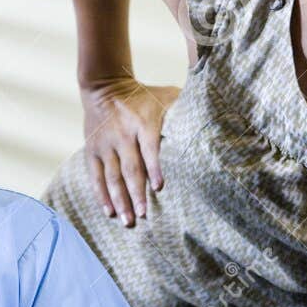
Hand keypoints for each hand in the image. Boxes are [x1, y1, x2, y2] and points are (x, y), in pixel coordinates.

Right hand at [80, 77, 179, 227]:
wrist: (104, 86)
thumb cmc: (143, 95)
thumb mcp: (165, 95)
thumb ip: (185, 106)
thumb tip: (214, 116)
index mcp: (143, 122)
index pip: (149, 147)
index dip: (154, 167)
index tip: (159, 187)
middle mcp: (122, 135)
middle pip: (129, 168)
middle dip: (136, 193)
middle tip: (144, 215)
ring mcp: (105, 144)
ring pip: (112, 176)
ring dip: (120, 199)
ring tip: (128, 220)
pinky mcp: (93, 150)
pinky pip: (96, 176)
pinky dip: (101, 194)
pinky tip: (109, 211)